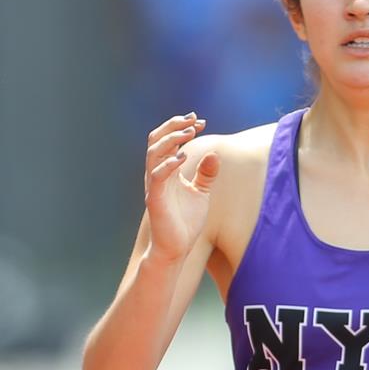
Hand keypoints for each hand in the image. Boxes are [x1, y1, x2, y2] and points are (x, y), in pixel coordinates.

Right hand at [143, 114, 214, 261]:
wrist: (176, 248)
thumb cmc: (185, 222)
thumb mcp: (200, 193)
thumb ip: (206, 174)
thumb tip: (215, 154)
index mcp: (166, 171)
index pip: (167, 141)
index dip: (180, 127)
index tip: (199, 121)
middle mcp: (157, 174)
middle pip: (156, 140)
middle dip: (173, 126)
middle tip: (193, 121)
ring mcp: (154, 185)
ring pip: (153, 153)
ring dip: (171, 139)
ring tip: (190, 133)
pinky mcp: (154, 198)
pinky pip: (156, 175)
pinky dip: (169, 163)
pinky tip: (184, 156)